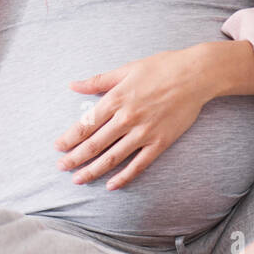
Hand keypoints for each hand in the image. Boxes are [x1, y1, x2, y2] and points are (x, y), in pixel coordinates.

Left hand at [54, 46, 214, 189]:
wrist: (195, 75)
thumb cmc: (160, 67)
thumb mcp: (126, 69)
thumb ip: (98, 81)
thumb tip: (73, 85)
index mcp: (116, 99)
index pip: (86, 124)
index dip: (69, 138)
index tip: (57, 147)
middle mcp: (127, 118)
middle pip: (95, 144)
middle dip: (75, 158)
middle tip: (61, 167)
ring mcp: (144, 132)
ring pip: (112, 157)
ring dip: (93, 170)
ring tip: (78, 179)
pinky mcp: (160, 142)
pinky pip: (138, 165)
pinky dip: (124, 177)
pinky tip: (111, 185)